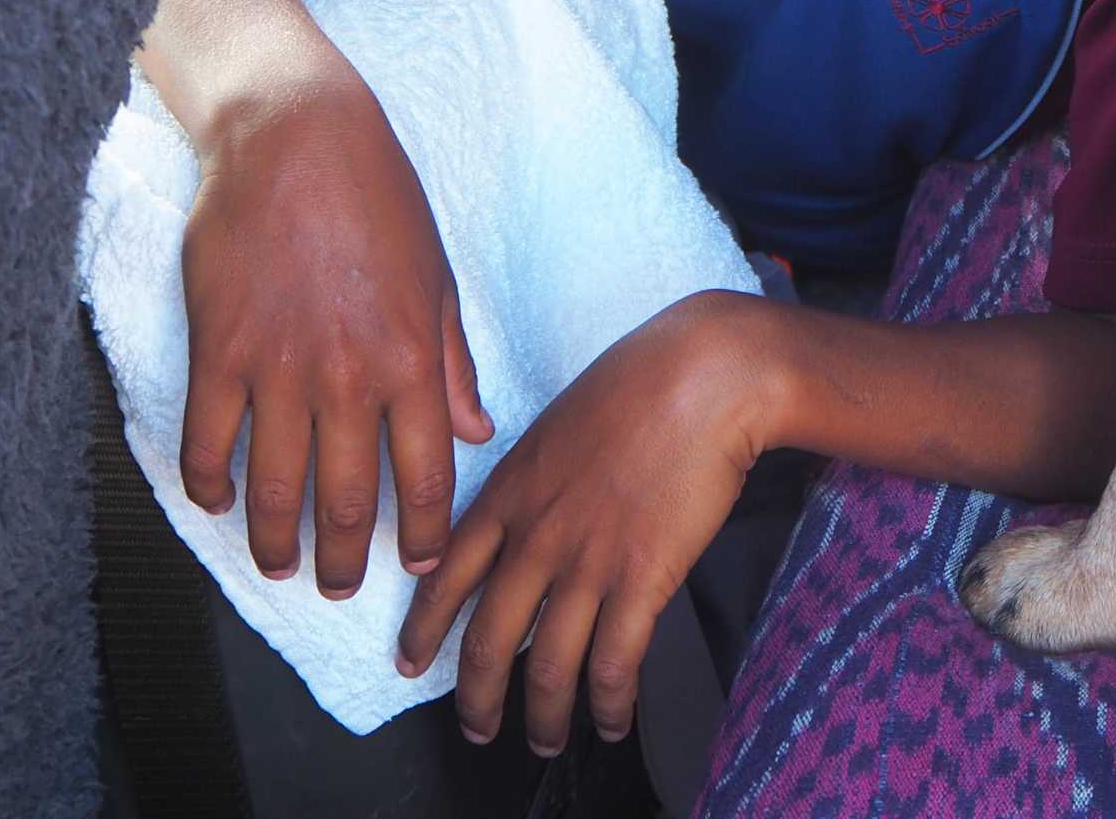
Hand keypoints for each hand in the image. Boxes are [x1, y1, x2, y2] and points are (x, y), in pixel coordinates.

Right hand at [177, 58, 491, 594]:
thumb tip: (477, 430)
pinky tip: (216, 503)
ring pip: (275, 489)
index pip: (425, 476)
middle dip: (346, 560)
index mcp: (414, 359)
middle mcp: (350, 377)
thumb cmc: (379, 197)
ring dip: (275, 541)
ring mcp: (280, 369)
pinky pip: (208, 443)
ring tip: (277, 566)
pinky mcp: (219, 352)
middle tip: (339, 587)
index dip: (420, 534)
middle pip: (348, 500)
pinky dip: (209, 485)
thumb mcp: (439, 276)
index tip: (415, 565)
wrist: (297, 137)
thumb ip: (453, 363)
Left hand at [397, 289, 774, 755]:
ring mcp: (586, 564)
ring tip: (545, 741)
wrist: (705, 375)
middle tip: (477, 729)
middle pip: (487, 640)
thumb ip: (536, 474)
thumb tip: (535, 505)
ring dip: (543, 717)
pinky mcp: (642, 581)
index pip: (447, 578)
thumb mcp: (561, 420)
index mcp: (509, 493)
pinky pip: (614, 664)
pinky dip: (609, 704)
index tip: (411, 661)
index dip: (425, 629)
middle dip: (476, 698)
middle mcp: (535, 538)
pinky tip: (612, 721)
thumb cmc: (643, 380)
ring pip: (546, 666)